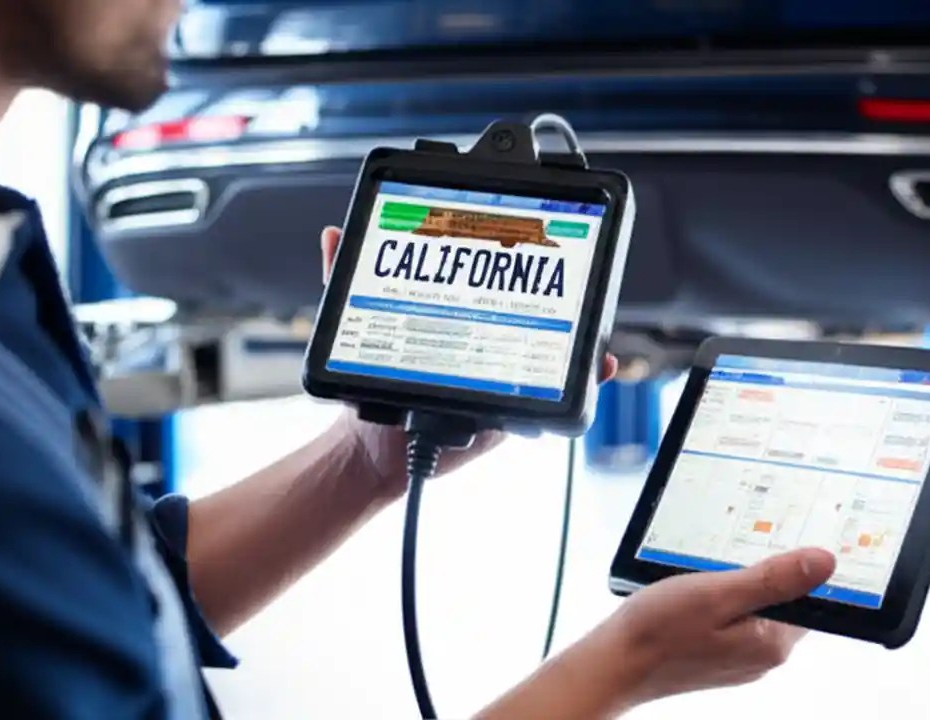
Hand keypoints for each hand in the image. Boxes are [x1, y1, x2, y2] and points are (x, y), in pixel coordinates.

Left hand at [319, 226, 617, 498]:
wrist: (377, 449)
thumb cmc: (373, 383)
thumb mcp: (358, 326)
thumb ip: (344, 279)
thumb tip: (333, 233)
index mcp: (459, 311)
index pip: (495, 274)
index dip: (518, 258)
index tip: (532, 240)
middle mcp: (488, 335)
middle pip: (535, 307)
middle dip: (561, 294)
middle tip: (569, 283)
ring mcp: (504, 370)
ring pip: (554, 345)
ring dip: (580, 335)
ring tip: (592, 331)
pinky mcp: (513, 407)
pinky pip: (555, 393)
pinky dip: (585, 381)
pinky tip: (597, 370)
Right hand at [478, 548, 835, 718]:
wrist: (614, 664)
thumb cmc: (658, 629)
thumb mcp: (717, 593)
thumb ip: (772, 578)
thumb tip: (825, 562)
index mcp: (771, 643)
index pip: (810, 597)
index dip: (798, 565)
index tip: (780, 538)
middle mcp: (761, 656)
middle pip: (784, 601)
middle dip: (765, 571)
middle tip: (733, 549)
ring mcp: (739, 659)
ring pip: (756, 608)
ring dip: (739, 583)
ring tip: (709, 568)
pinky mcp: (718, 657)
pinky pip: (733, 620)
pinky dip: (721, 599)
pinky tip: (697, 590)